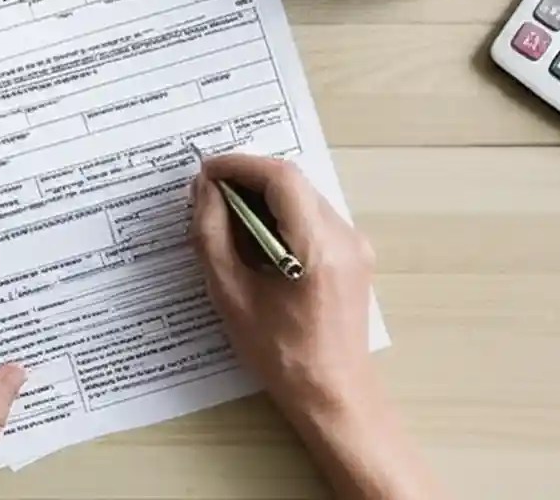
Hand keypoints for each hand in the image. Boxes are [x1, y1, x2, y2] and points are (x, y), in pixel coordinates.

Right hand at [189, 153, 377, 413]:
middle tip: (207, 194)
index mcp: (317, 247)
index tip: (205, 173)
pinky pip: (313, 217)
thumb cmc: (279, 354)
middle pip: (293, 182)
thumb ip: (212, 235)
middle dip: (248, 178)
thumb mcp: (231, 295)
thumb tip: (204, 191)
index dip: (239, 166)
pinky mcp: (354, 254)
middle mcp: (344, 237)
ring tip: (225, 216)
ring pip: (303, 196)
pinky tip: (254, 238)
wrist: (333, 392)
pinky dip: (281, 214)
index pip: (280, 178)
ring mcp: (354, 244)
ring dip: (264, 196)